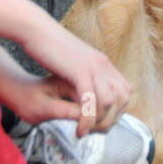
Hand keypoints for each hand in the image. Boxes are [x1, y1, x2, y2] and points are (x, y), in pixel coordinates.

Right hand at [0, 38, 130, 134]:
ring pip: (108, 102)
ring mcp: (93, 66)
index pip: (125, 91)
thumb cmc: (49, 47)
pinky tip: (78, 129)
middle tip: (94, 132)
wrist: (36, 30)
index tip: (101, 123)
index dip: (118, 111)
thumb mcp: (73, 62)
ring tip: (84, 132)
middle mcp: (103, 64)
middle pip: (122, 98)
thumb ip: (84, 74)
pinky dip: (86, 118)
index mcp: (102, 62)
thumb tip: (88, 86)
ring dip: (98, 123)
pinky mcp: (80, 70)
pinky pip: (90, 100)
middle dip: (110, 120)